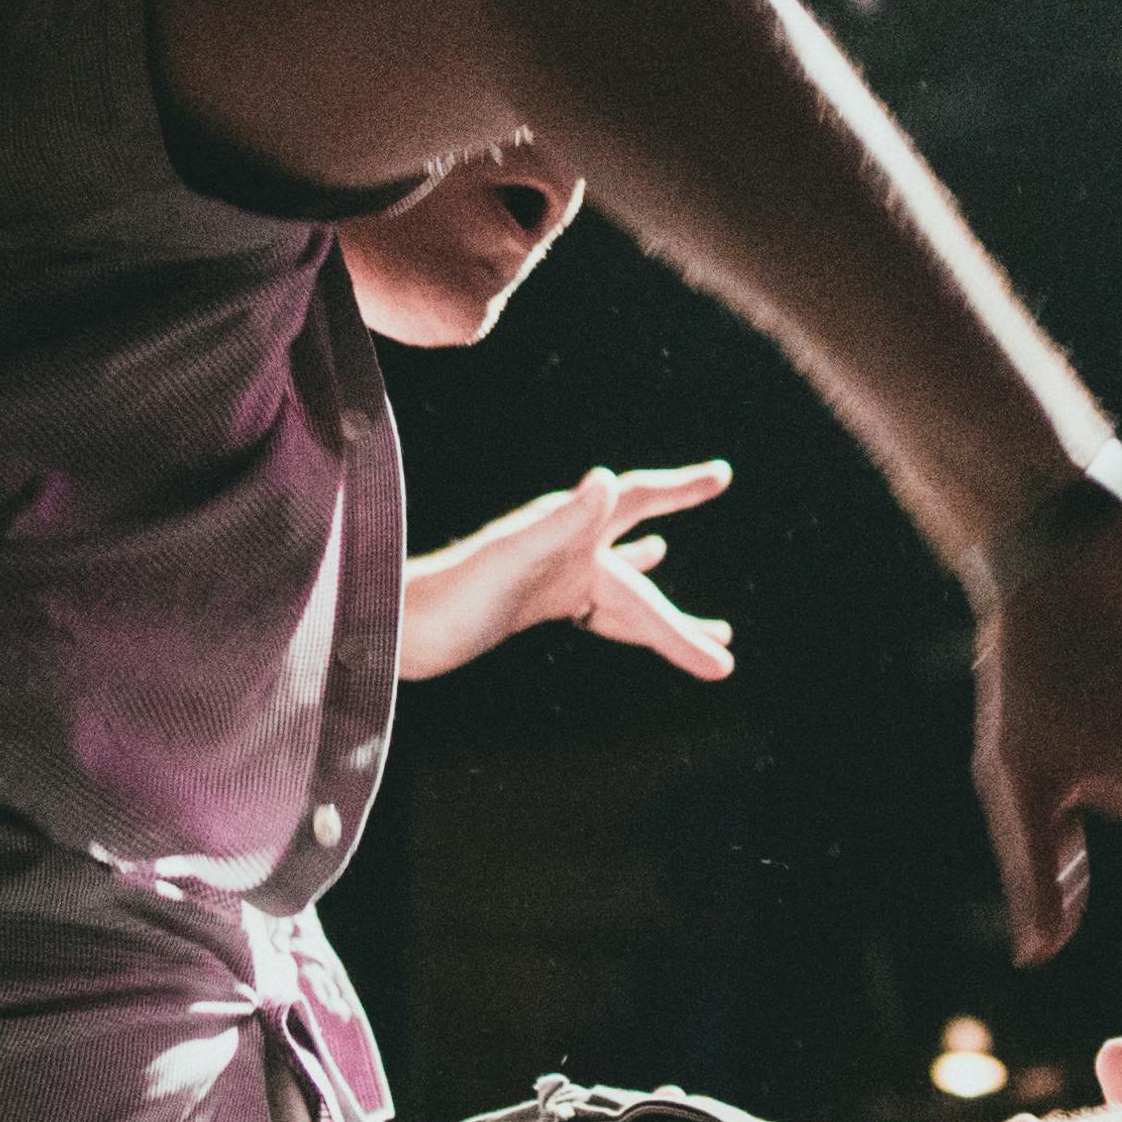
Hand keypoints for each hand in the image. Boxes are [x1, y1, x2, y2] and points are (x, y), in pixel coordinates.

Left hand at [399, 463, 740, 684]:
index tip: (721, 474)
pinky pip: (597, 603)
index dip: (681, 489)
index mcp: (565, 529)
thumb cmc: (445, 597)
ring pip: (626, 594)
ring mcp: (551, 574)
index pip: (638, 502)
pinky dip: (625, 605)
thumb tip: (608, 479)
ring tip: (717, 637)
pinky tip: (636, 591)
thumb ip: (559, 520)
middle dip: (681, 619)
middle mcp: (564, 545)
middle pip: (640, 578)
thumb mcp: (509, 559)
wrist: (394, 627)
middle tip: (728, 647)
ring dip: (666, 613)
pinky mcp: (534, 600)